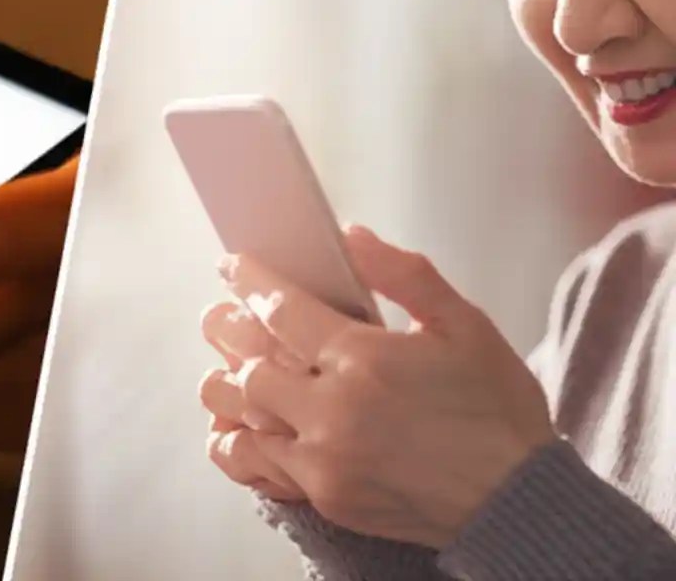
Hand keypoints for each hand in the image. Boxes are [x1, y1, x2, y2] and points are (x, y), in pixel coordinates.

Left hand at [199, 225, 555, 548]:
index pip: (280, 309)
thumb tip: (351, 236)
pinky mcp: (322, 495)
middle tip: (221, 317)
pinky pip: (254, 464)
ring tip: (228, 369)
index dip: (249, 281)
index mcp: (365, 358)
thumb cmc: (495, 410)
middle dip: (227, 331)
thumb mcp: (464, 325)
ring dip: (227, 387)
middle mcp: (334, 408)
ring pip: (239, 413)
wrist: (515, 501)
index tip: (232, 267)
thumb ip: (404, 275)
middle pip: (247, 360)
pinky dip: (238, 441)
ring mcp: (323, 457)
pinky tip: (240, 425)